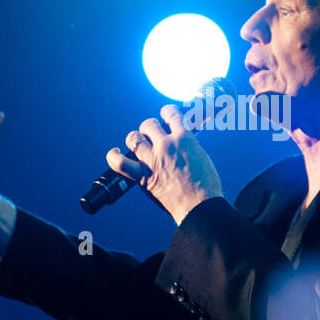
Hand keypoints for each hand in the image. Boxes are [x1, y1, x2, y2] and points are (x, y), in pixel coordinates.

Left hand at [106, 104, 221, 224]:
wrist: (200, 206)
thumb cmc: (206, 186)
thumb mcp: (202, 156)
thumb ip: (188, 146)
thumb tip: (180, 142)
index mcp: (185, 138)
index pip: (171, 113)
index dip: (166, 112)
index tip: (166, 115)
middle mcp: (166, 146)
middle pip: (148, 125)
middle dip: (150, 128)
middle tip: (153, 136)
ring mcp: (152, 160)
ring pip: (133, 138)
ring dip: (135, 140)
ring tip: (139, 145)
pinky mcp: (143, 177)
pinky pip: (119, 162)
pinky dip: (113, 156)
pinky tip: (115, 152)